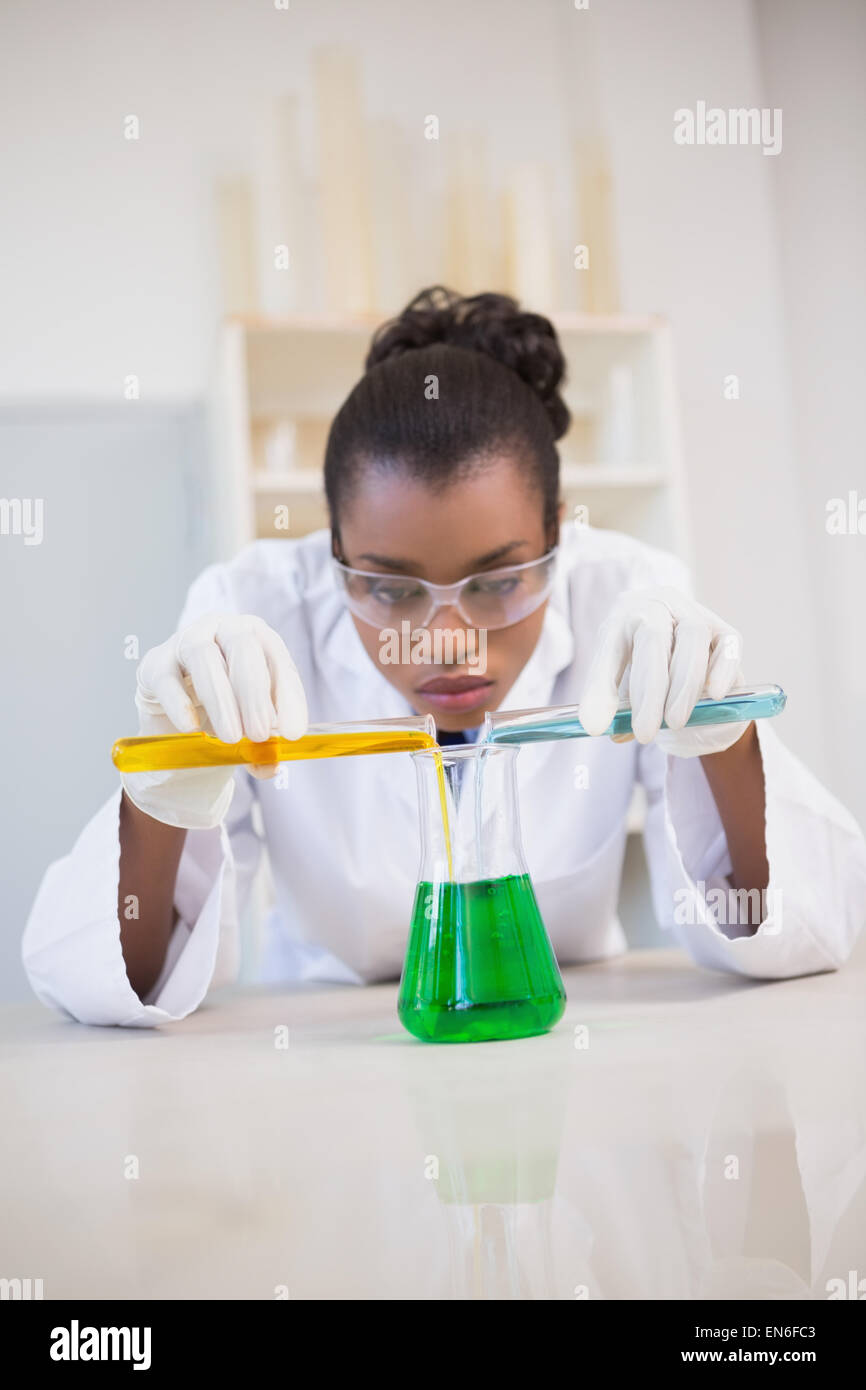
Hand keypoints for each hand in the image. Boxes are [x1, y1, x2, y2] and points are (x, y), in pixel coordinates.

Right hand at [121, 613, 307, 827]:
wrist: (178, 714)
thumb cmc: (225, 711)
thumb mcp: (249, 728)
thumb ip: (263, 748)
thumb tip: (272, 765)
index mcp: (258, 639)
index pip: (278, 660)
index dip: (288, 697)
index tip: (293, 733)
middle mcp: (224, 630)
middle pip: (243, 646)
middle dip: (254, 693)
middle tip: (259, 734)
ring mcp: (186, 641)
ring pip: (203, 657)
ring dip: (221, 699)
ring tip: (231, 737)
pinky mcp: (155, 663)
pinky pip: (167, 678)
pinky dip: (179, 703)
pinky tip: (191, 728)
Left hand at [578, 588, 747, 757]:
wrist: (677, 649)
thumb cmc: (642, 669)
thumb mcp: (622, 685)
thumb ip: (617, 707)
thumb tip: (611, 732)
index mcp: (620, 621)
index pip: (609, 651)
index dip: (601, 689)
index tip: (595, 727)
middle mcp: (654, 607)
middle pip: (653, 638)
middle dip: (651, 690)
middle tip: (646, 733)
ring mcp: (691, 612)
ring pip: (693, 636)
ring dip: (684, 684)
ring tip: (674, 722)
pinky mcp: (722, 628)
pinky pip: (728, 643)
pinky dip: (722, 669)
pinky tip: (714, 694)